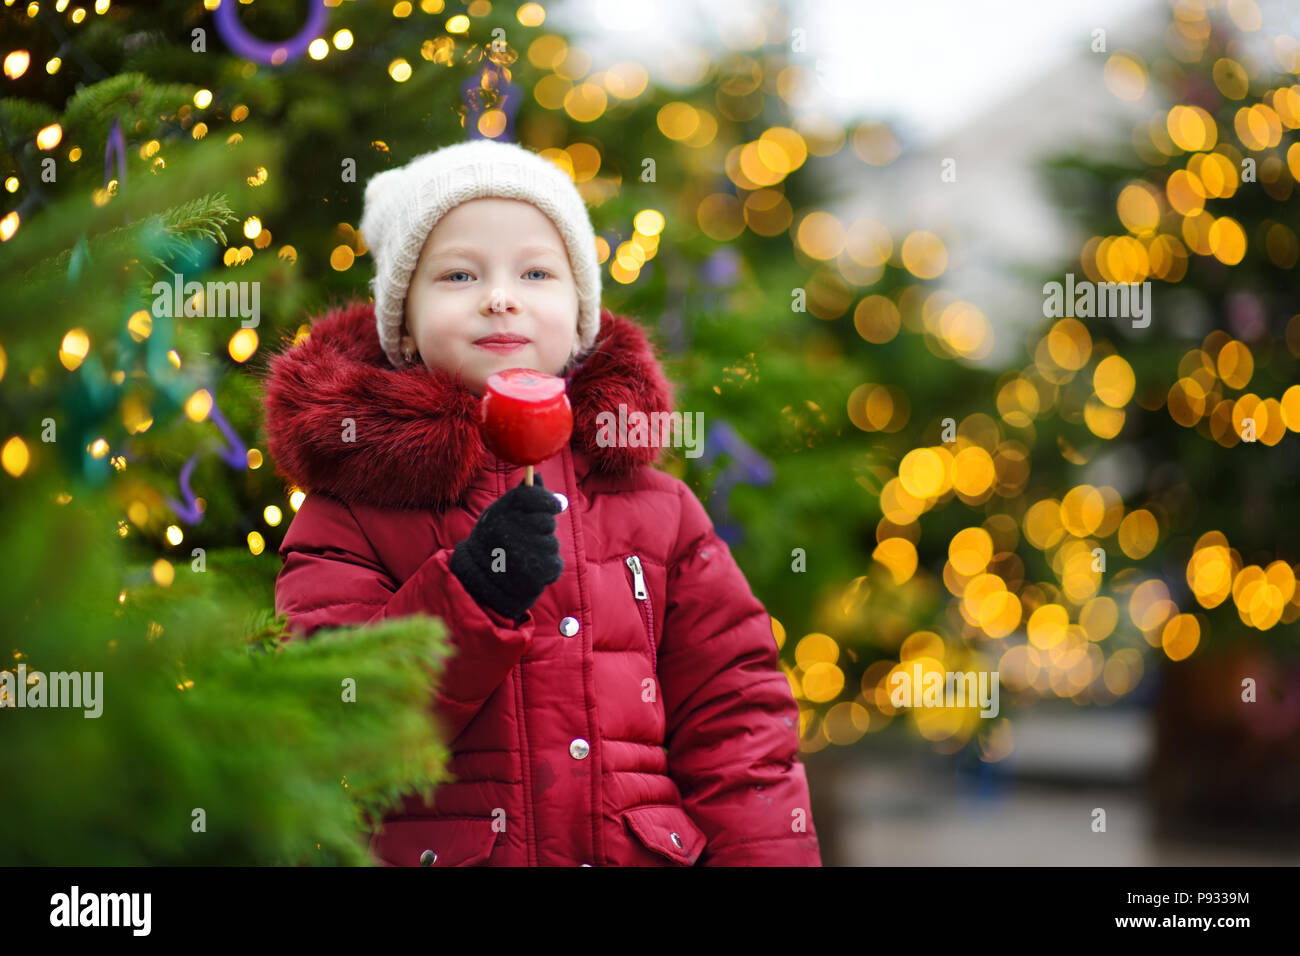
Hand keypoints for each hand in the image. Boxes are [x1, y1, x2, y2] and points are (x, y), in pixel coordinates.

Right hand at [449, 475, 563, 622]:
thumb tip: (537, 476)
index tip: (556, 506)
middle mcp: (505, 531)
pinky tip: (531, 569)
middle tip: (531, 536)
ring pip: (552, 544)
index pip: (531, 496)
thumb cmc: (494, 541)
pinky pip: (554, 565)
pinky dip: (548, 568)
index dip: (547, 500)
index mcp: (498, 512)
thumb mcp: (501, 514)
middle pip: (546, 521)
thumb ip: (523, 495)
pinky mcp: (530, 576)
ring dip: (545, 550)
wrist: (477, 581)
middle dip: (545, 528)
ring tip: (526, 555)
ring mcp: (518, 554)